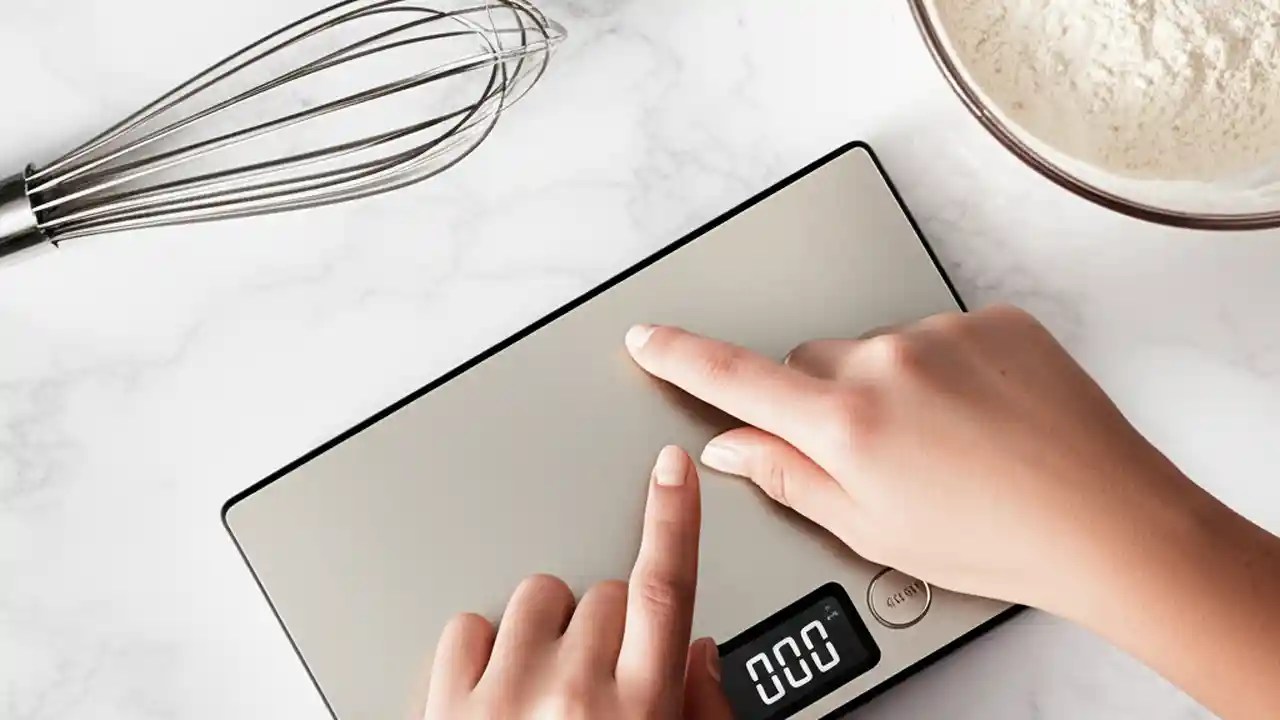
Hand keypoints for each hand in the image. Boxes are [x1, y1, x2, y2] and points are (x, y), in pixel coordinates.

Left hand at [422, 446, 732, 719]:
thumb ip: (699, 710)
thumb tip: (697, 654)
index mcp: (639, 709)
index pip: (664, 588)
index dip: (673, 519)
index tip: (673, 468)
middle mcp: (571, 695)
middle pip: (604, 595)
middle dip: (606, 629)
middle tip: (597, 687)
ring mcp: (504, 694)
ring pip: (536, 596)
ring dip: (544, 633)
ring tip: (542, 694)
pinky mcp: (447, 702)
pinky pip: (468, 628)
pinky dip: (483, 652)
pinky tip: (496, 694)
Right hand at [623, 305, 1210, 614]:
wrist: (1107, 521)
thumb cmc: (993, 541)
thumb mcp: (868, 530)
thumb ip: (786, 475)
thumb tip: (730, 446)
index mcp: (845, 422)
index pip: (737, 377)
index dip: (682, 355)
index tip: (647, 335)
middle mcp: (886, 362)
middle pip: (813, 362)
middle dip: (822, 399)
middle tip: (870, 453)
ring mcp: (943, 333)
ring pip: (879, 349)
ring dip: (891, 385)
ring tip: (947, 441)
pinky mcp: (993, 318)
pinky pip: (939, 333)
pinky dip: (945, 368)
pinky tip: (981, 414)